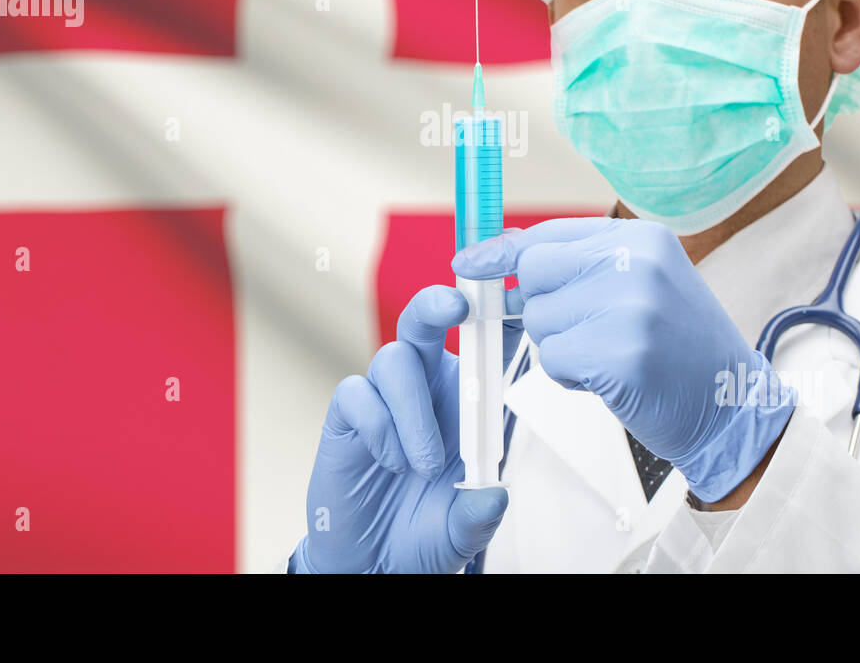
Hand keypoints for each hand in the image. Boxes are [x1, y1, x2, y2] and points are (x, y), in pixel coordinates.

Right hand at [290, 284, 521, 572]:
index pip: (482, 342)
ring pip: (394, 358)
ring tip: (422, 466)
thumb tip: (494, 496)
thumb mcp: (463, 531)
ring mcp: (384, 396)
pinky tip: (390, 461)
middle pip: (426, 319)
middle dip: (440, 303)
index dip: (494, 313)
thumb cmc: (426, 531)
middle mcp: (426, 385)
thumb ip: (478, 515)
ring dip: (414, 411)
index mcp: (465, 396)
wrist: (373, 561)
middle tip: (455, 307)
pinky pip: (358, 394)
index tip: (511, 299)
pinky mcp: (348, 415)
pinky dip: (379, 426)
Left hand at [452, 218, 794, 502]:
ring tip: (609, 356)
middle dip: (543, 308)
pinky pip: (554, 359)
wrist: (732, 406)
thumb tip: (502, 256)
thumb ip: (581, 266)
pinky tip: (609, 379)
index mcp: (641, 238)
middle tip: (585, 331)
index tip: (469, 263)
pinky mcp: (621, 354)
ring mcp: (632, 306)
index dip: (503, 251)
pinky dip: (570, 377)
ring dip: (561, 347)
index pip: (550, 233)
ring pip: (541, 319)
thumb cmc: (678, 349)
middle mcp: (637, 261)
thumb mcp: (641, 285)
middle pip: (536, 272)